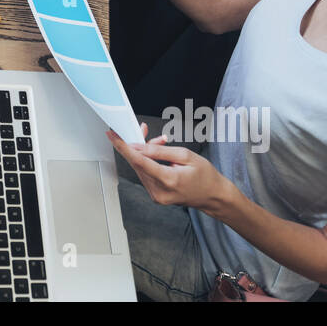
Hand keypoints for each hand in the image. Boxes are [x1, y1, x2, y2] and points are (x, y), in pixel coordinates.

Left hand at [107, 124, 230, 212]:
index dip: (123, 147)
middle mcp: (159, 191)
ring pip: (141, 168)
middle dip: (138, 144)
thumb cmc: (205, 175)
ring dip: (145, 153)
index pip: (139, 161)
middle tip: (143, 129)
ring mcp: (157, 196)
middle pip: (138, 163)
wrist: (214, 196)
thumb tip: (139, 146)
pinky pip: (146, 175)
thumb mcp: (186, 156)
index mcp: (168, 180)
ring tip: (161, 143)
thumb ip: (160, 151)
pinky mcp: (156, 196)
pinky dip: (148, 162)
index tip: (112, 136)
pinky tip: (157, 155)